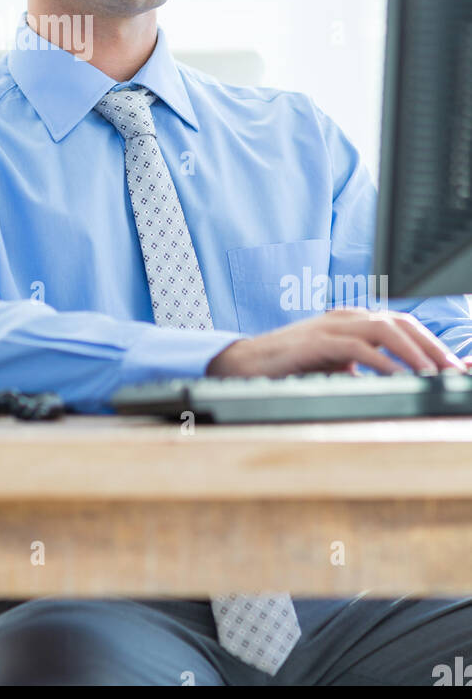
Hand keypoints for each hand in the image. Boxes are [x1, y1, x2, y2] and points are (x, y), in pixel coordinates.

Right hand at [206, 307, 469, 378]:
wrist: (246, 363)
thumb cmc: (290, 365)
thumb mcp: (337, 365)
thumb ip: (366, 367)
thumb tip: (400, 380)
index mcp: (352, 320)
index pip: (401, 324)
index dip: (429, 342)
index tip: (452, 365)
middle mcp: (346, 317)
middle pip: (399, 322)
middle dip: (430, 345)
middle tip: (452, 369)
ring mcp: (331, 326)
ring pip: (384, 329)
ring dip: (413, 352)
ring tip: (433, 373)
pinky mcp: (318, 341)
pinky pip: (358, 348)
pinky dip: (383, 362)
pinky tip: (398, 377)